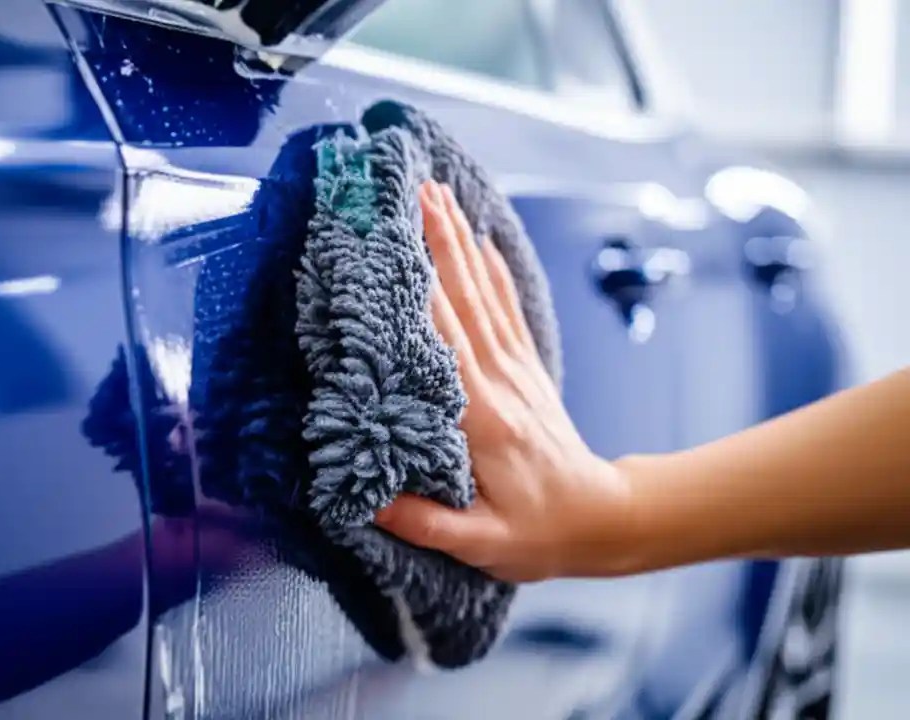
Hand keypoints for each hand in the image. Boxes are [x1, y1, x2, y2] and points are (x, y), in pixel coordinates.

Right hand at [375, 182, 637, 580]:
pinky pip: (507, 309)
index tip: (395, 244)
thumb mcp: (483, 545)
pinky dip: (493, 270)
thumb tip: (366, 500)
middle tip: (415, 188)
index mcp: (483, 418)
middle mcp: (500, 381)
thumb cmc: (539, 533)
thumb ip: (426, 523)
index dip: (419, 290)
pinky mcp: (526, 370)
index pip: (444, 341)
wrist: (603, 519)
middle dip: (439, 241)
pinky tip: (481, 239)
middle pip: (464, 299)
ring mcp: (516, 370)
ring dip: (461, 242)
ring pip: (484, 293)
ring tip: (439, 194)